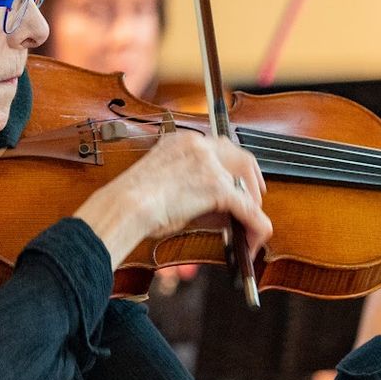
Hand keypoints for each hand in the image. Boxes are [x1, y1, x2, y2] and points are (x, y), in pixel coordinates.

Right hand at [74, 130, 271, 267]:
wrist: (124, 206)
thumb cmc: (131, 202)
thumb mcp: (166, 187)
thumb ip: (193, 192)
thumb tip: (219, 213)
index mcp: (182, 141)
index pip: (219, 148)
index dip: (233, 166)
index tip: (236, 180)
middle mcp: (198, 146)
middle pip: (240, 156)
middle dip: (252, 179)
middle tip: (256, 198)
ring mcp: (209, 164)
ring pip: (245, 182)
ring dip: (252, 205)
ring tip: (251, 225)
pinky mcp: (217, 186)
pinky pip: (247, 207)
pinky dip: (255, 225)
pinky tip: (253, 238)